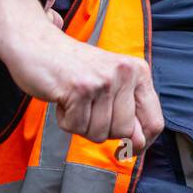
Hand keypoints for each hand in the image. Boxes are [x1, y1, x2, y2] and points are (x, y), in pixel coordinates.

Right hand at [0, 0, 163, 152]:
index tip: (126, 149)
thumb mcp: (110, 84)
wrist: (37, 43)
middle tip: (88, 110)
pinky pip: (76, 127)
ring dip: (82, 126)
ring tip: (75, 101)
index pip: (155, 122)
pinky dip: (66, 121)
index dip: (142, 143)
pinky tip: (63, 99)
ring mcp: (103, 80)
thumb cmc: (74, 69)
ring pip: (100, 133)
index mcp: (139, 72)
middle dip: (104, 131)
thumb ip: (128, 112)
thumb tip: (138, 146)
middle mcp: (125, 74)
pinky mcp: (79, 88)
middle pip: (125, 133)